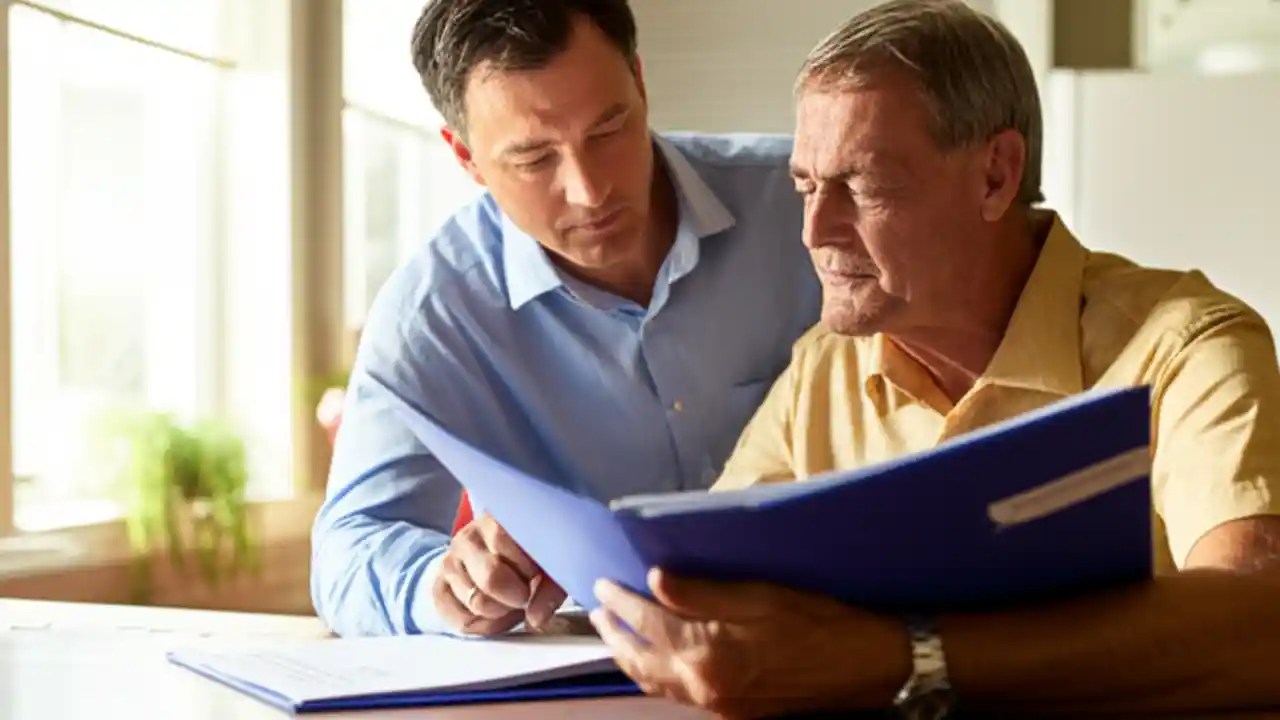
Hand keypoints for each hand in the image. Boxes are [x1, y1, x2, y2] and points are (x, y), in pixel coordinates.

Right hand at [433, 514, 565, 635]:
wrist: (491, 558)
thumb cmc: (527, 558)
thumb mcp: (546, 563)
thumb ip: (549, 587)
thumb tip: (537, 618)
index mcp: (495, 522)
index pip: (505, 544)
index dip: (528, 569)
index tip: (538, 576)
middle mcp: (467, 539)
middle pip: (491, 578)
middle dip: (515, 597)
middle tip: (525, 596)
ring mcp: (449, 564)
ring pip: (476, 603)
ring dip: (501, 614)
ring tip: (511, 604)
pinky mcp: (439, 589)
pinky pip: (462, 621)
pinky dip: (484, 627)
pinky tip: (496, 616)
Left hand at [590, 569, 910, 717]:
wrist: (865, 667)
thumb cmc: (818, 621)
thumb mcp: (762, 594)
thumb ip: (702, 592)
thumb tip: (653, 579)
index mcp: (706, 649)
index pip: (646, 621)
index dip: (620, 600)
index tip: (602, 582)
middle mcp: (701, 683)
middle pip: (639, 659)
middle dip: (613, 633)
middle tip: (597, 609)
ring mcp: (714, 703)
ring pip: (653, 682)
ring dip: (627, 658)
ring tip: (613, 635)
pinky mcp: (728, 711)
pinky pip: (674, 695)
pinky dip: (653, 676)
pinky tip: (653, 661)